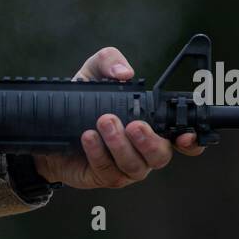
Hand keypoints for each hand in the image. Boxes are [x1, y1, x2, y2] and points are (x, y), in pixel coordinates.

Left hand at [33, 46, 204, 189]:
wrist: (47, 129)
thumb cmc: (79, 103)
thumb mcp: (92, 74)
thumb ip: (110, 61)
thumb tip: (125, 72)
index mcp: (151, 126)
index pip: (182, 139)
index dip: (192, 141)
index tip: (185, 135)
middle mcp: (143, 150)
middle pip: (161, 156)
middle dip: (148, 141)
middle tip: (132, 124)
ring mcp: (124, 167)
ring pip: (134, 165)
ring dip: (120, 144)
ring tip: (104, 122)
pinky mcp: (103, 177)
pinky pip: (107, 170)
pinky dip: (98, 152)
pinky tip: (87, 137)